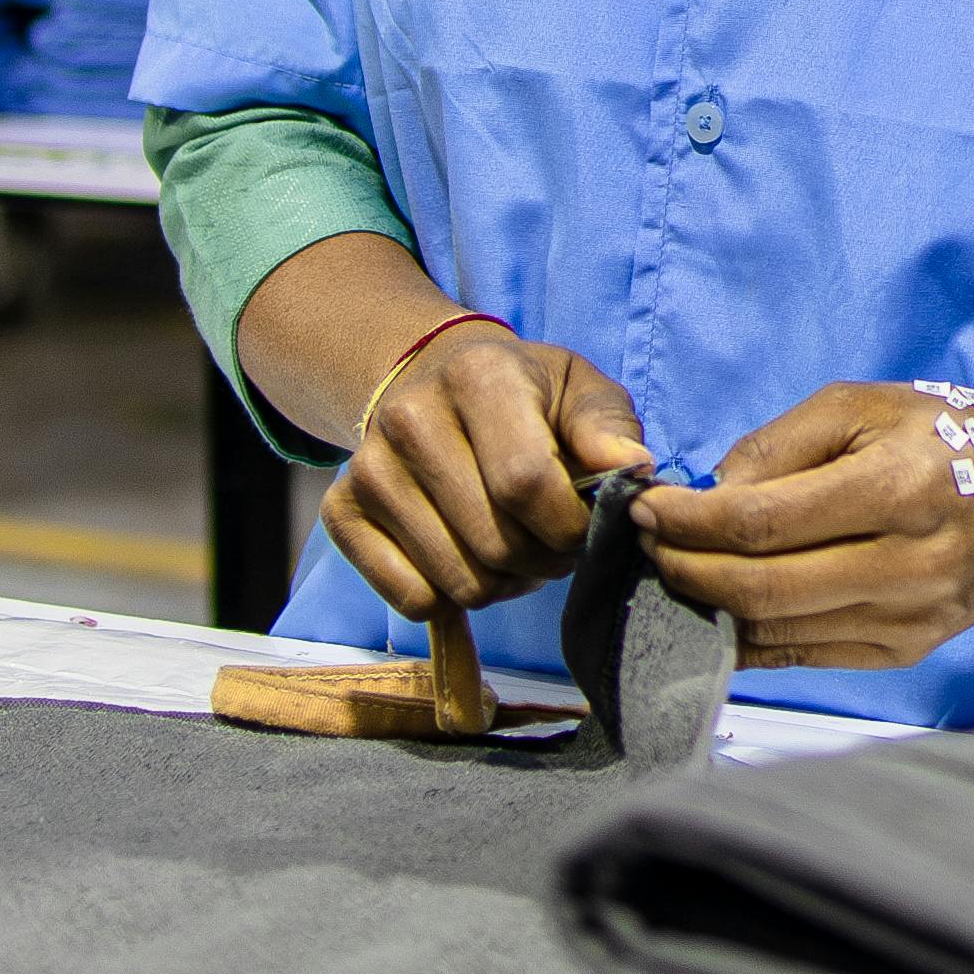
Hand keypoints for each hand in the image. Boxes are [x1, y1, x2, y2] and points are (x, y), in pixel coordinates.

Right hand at [324, 320, 653, 619]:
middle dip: (543, 560)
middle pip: (495, 543)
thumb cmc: (524, 395)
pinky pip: (412, 599)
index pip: (527, 483)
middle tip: (551, 542)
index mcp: (477, 374)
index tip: (582, 525)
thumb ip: (609, 428)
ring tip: (515, 547)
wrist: (433, 382)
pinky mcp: (340, 513)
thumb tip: (633, 469)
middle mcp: (409, 417)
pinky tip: (469, 559)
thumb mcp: (579, 389)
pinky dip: (453, 598)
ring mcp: (367, 468)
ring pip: (458, 580)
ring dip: (504, 584)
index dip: (569, 525)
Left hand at [633, 378, 973, 668]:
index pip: (764, 522)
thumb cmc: (937, 436)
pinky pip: (806, 655)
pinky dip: (751, 638)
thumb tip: (710, 498)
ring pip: (778, 629)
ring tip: (677, 572)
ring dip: (710, 605)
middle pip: (762, 587)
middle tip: (648, 546)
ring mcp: (911, 617)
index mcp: (899, 488)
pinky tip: (721, 611)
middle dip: (686, 568)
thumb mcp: (860, 406)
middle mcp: (909, 564)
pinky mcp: (907, 650)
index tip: (646, 508)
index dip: (690, 521)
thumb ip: (778, 446)